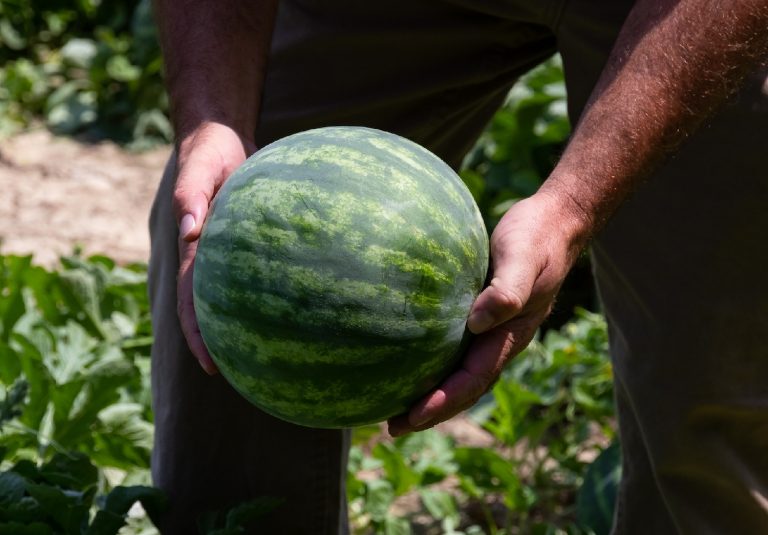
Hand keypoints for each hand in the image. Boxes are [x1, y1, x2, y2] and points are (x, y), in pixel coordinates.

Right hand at [174, 122, 256, 373]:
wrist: (222, 134)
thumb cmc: (207, 150)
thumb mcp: (198, 169)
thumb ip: (191, 197)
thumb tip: (190, 231)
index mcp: (195, 248)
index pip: (194, 302)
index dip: (199, 336)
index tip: (211, 366)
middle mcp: (212, 255)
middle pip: (215, 308)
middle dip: (225, 342)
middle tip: (244, 375)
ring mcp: (231, 248)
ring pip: (239, 292)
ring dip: (248, 321)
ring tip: (274, 352)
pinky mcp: (253, 238)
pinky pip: (263, 268)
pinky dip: (274, 288)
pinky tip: (301, 302)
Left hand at [387, 191, 587, 435]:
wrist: (553, 222)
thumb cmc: (536, 238)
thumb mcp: (522, 259)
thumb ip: (506, 291)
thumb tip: (477, 323)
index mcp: (511, 335)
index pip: (473, 378)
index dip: (444, 401)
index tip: (413, 417)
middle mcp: (499, 339)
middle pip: (465, 386)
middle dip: (432, 410)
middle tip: (394, 427)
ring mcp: (491, 329)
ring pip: (460, 371)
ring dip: (432, 392)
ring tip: (396, 406)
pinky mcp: (480, 312)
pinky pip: (454, 345)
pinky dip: (433, 361)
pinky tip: (408, 358)